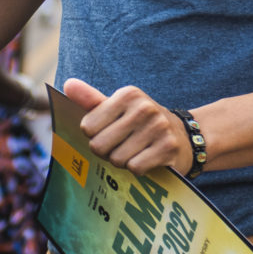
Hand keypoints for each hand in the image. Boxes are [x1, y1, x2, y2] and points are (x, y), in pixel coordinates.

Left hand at [64, 78, 192, 175]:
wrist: (184, 136)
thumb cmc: (142, 123)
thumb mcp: (119, 107)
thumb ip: (91, 99)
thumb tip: (68, 84)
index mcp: (128, 94)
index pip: (87, 126)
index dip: (95, 135)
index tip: (109, 132)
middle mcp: (144, 107)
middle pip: (99, 145)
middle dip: (107, 152)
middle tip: (122, 145)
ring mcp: (158, 127)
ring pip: (117, 159)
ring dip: (123, 161)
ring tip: (135, 152)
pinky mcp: (167, 148)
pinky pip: (135, 168)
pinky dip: (138, 169)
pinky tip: (147, 159)